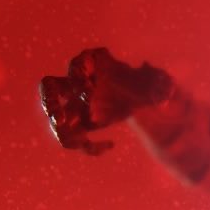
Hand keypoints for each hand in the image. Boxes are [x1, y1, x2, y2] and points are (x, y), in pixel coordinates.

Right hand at [39, 47, 169, 154]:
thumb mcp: (160, 83)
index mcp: (97, 65)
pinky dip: (86, 145)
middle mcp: (80, 82)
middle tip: (61, 120)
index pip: (78, 64)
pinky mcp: (81, 123)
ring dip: (62, 132)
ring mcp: (76, 103)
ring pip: (55, 117)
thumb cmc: (152, 86)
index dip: (78, 77)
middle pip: (49, 87)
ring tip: (82, 143)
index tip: (89, 95)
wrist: (147, 103)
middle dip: (50, 103)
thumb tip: (149, 71)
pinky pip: (72, 137)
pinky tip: (109, 145)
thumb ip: (158, 79)